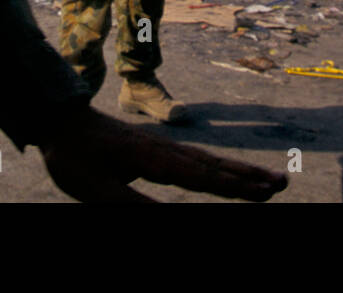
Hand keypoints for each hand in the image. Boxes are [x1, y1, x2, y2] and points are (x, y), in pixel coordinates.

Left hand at [39, 107, 287, 201]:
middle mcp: (164, 150)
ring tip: (270, 179)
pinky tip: (228, 173)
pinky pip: (196, 160)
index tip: (262, 192)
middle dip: (248, 177)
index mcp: (152, 159)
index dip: (231, 186)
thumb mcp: (96, 190)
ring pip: (209, 161)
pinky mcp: (156, 149)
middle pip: (214, 166)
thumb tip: (165, 222)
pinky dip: (219, 167)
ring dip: (240, 171)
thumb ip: (132, 206)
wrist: (59, 121)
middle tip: (283, 184)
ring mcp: (161, 147)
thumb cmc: (74, 158)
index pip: (199, 177)